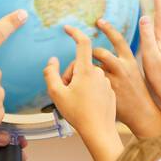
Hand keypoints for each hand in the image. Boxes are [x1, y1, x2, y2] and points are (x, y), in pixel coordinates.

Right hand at [43, 25, 117, 140]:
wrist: (100, 132)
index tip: (67, 28)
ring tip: (75, 101)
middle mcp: (99, 73)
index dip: (75, 32)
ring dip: (79, 83)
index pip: (83, 43)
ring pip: (88, 76)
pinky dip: (88, 90)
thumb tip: (52, 60)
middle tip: (65, 92)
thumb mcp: (56, 93)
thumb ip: (50, 73)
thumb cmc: (78, 114)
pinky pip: (96, 85)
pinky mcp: (110, 91)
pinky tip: (86, 105)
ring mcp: (106, 82)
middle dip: (70, 74)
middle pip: (80, 65)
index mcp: (86, 70)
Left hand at [91, 18, 160, 131]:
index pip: (118, 39)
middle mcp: (123, 68)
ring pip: (93, 67)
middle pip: (100, 52)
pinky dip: (85, 82)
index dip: (108, 28)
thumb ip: (118, 63)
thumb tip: (100, 55)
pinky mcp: (106, 91)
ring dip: (86, 69)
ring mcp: (114, 79)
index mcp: (130, 61)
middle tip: (84, 57)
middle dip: (88, 53)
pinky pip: (90, 82)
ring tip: (83, 76)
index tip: (99, 20)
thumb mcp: (133, 73)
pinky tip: (85, 88)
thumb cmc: (136, 93)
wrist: (142, 113)